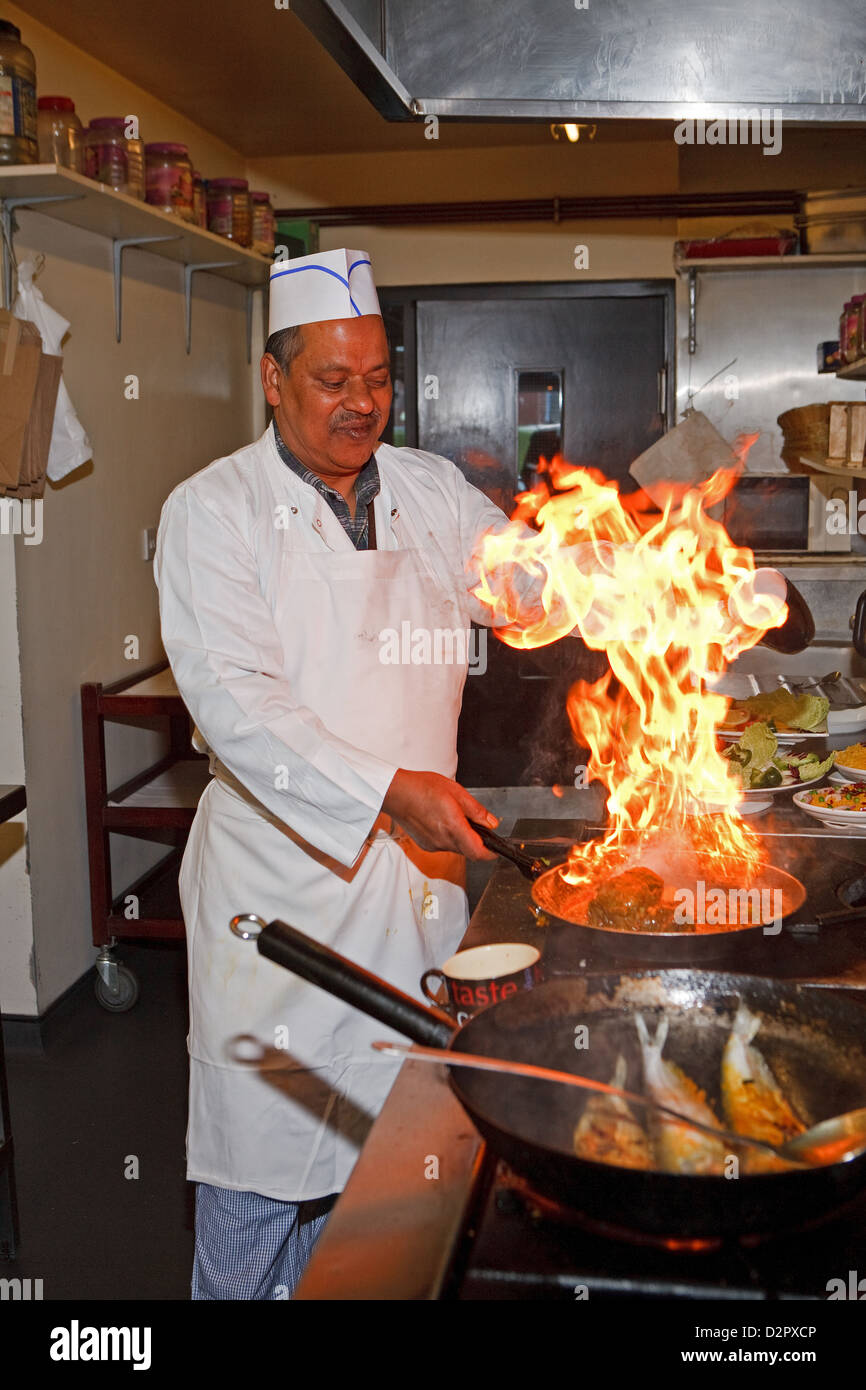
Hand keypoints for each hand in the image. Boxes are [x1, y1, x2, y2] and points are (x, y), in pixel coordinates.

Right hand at [382, 769, 498, 859]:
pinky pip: (444, 845)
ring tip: (453, 815)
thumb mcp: (457, 792)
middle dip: (475, 840)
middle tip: (473, 822)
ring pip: (456, 848)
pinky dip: (448, 836)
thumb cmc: (422, 788)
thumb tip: (492, 823)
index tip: (496, 848)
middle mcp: (443, 841)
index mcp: (453, 827)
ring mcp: (433, 845)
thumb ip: (476, 811)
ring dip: (461, 837)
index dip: (491, 853)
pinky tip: (441, 820)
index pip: (478, 853)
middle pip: (469, 850)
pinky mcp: (426, 845)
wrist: (396, 793)